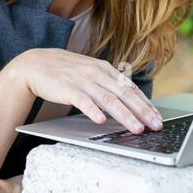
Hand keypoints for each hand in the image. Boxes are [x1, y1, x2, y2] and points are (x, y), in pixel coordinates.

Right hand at [11, 48, 162, 133]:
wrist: (35, 64)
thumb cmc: (64, 71)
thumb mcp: (90, 72)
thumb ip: (107, 83)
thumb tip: (127, 99)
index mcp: (105, 69)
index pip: (130, 88)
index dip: (146, 103)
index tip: (157, 117)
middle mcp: (97, 73)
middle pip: (125, 94)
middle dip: (143, 111)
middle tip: (155, 125)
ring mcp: (83, 81)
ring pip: (109, 100)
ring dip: (125, 116)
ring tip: (136, 128)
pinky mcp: (68, 89)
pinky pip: (83, 102)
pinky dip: (93, 111)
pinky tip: (101, 121)